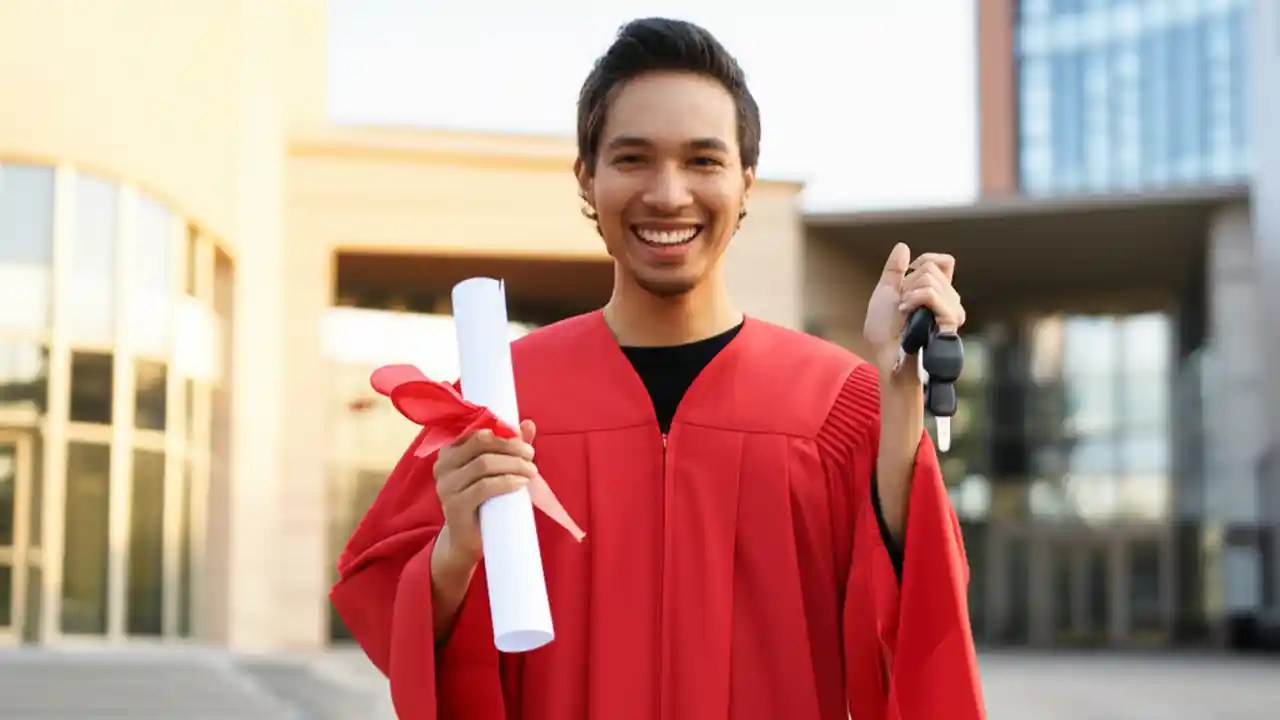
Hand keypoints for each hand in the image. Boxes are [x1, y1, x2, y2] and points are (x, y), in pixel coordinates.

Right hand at [433, 420, 538, 566]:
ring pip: (484, 463)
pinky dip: (506, 482)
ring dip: (513, 464)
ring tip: (531, 471)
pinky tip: (521, 483)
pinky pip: (484, 487)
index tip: (524, 440)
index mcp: (449, 451)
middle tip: (531, 456)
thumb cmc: (483, 501)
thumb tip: (528, 424)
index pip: (476, 431)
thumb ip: (508, 446)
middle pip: (481, 443)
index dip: (503, 432)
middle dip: (511, 446)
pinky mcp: (455, 505)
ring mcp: (446, 486)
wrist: (466, 540)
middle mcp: (443, 465)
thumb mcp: (495, 470)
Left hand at [863, 243, 965, 378]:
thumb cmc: (884, 333)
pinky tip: (907, 313)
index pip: (945, 262)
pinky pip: (933, 295)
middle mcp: (949, 301)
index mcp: (937, 293)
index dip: (926, 260)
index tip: (908, 275)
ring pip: (931, 280)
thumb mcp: (885, 294)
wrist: (886, 356)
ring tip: (905, 313)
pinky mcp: (948, 324)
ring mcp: (951, 312)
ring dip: (909, 293)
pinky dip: (915, 299)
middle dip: (908, 283)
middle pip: (933, 268)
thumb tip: (903, 247)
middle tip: (902, 306)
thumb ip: (894, 270)